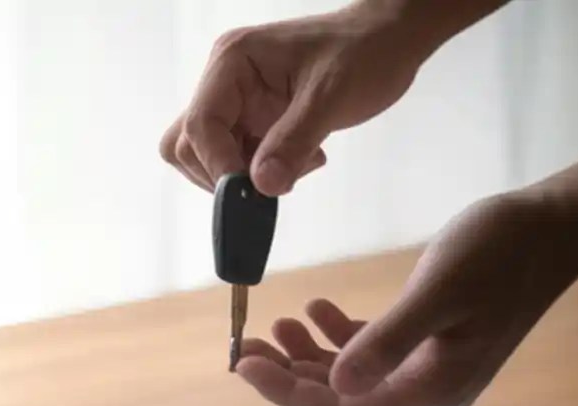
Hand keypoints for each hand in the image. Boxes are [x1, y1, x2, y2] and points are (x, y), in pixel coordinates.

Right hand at [159, 3, 435, 195]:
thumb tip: (262, 186)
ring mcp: (236, 102)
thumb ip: (294, 141)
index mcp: (233, 62)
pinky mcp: (252, 120)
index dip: (219, 165)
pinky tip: (303, 157)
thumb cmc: (365, 52)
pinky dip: (262, 172)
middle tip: (272, 180)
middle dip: (224, 173)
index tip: (252, 192)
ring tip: (294, 164)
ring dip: (243, 175)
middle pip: (188, 144)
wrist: (389, 41)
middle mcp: (224, 81)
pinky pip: (237, 159)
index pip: (200, 125)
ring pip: (207, 157)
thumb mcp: (332, 96)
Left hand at [234, 192, 577, 405]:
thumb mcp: (437, 293)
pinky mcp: (427, 341)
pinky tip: (315, 309)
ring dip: (308, 355)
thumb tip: (339, 384)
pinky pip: (370, 351)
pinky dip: (338, 333)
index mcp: (431, 389)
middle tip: (246, 345)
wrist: (553, 228)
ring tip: (276, 324)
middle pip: (340, 398)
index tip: (244, 365)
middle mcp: (426, 388)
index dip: (287, 394)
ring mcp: (428, 366)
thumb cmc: (501, 254)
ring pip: (351, 375)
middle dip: (288, 376)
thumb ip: (387, 341)